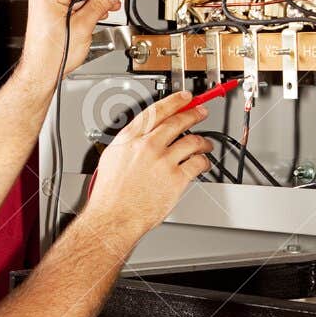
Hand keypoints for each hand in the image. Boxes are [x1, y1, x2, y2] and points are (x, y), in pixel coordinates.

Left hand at [18, 0, 128, 91]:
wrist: (41, 73)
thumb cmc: (53, 56)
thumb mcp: (83, 27)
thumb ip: (99, 5)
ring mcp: (44, 5)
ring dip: (94, 0)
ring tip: (111, 3)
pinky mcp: (47, 13)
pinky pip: (69, 4)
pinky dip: (84, 7)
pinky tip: (97, 10)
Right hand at [87, 90, 212, 248]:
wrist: (114, 218)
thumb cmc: (109, 194)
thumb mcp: (111, 158)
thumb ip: (129, 143)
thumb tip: (141, 136)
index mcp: (130, 138)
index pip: (157, 111)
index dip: (175, 102)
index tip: (185, 98)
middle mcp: (148, 146)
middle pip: (179, 122)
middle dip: (194, 114)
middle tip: (201, 112)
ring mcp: (164, 162)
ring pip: (193, 142)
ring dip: (203, 142)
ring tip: (206, 144)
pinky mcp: (176, 179)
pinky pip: (198, 163)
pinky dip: (204, 162)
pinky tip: (203, 164)